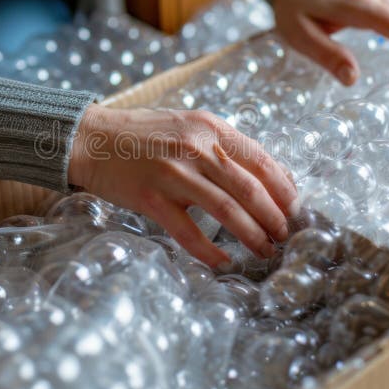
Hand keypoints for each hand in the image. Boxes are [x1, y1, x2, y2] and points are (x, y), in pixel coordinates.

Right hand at [68, 105, 299, 266]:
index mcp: (210, 128)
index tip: (296, 209)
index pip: (261, 160)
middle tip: (285, 236)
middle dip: (275, 217)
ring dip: (252, 235)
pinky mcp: (152, 198)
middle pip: (250, 189)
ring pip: (227, 211)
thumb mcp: (190, 126)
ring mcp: (173, 174)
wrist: (92, 138)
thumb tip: (266, 176)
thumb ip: (224, 147)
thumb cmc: (144, 134)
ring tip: (264, 251)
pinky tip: (223, 262)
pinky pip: (188, 232)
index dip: (285, 189)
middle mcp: (196, 148)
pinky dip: (209, 251)